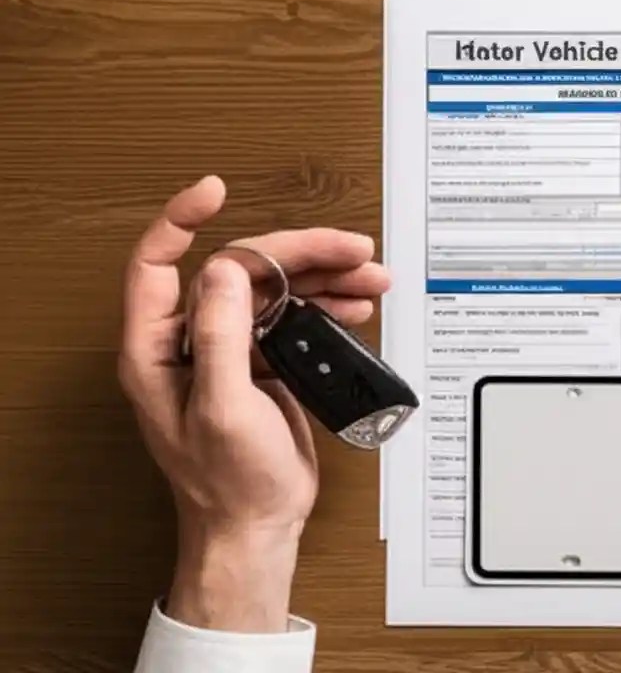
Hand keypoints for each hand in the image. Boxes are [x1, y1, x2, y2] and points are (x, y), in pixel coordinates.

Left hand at [118, 176, 389, 631]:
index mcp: (158, 349)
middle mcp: (189, 343)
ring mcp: (228, 352)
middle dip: (297, 254)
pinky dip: (326, 306)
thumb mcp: (221, 407)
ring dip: (323, 278)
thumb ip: (219, 334)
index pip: (157, 264)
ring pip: (275, 290)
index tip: (215, 191)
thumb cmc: (228, 484)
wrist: (259, 524)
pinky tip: (353, 304)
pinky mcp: (261, 364)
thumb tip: (220, 269)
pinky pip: (294, 317)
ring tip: (369, 275)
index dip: (181, 220)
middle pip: (240, 271)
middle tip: (348, 248)